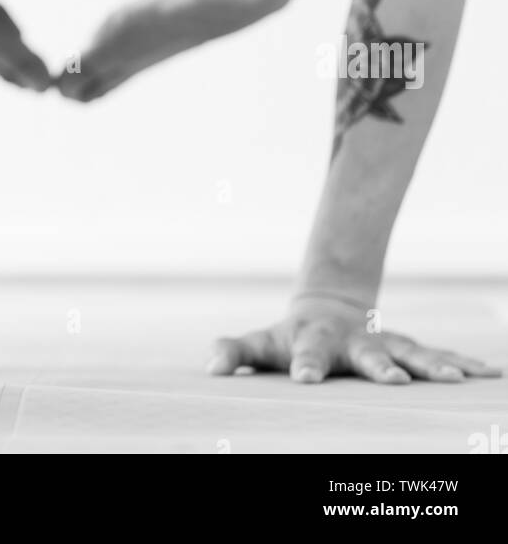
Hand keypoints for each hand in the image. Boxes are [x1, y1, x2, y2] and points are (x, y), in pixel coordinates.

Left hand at [207, 296, 501, 384]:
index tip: (305, 381)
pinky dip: (463, 363)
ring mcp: (384, 343)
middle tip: (394, 381)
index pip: (307, 355)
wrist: (330, 307)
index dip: (306, 367)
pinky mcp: (408, 348)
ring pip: (411, 352)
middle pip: (367, 354)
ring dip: (433, 366)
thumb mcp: (261, 345)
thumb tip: (209, 368)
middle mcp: (354, 341)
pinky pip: (438, 356)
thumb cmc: (290, 338)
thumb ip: (235, 353)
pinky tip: (488, 373)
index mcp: (315, 341)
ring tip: (455, 379)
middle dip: (380, 367)